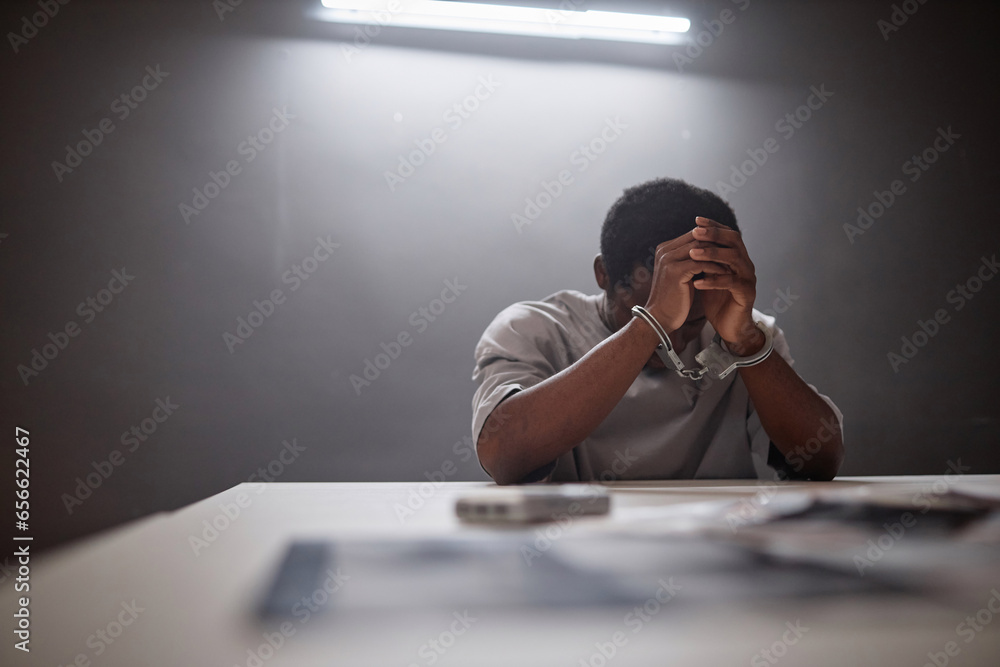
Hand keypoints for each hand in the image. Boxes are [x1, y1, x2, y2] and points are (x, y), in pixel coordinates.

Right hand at [644, 225, 731, 332]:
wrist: (660, 318)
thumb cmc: (673, 298)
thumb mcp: (681, 274)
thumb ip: (689, 259)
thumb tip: (710, 249)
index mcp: (664, 249)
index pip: (693, 235)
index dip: (711, 240)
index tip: (728, 248)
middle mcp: (664, 251)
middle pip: (697, 238)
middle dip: (717, 245)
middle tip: (734, 253)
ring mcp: (668, 260)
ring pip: (701, 249)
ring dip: (718, 255)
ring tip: (733, 263)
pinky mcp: (675, 272)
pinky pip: (701, 264)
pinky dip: (715, 268)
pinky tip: (726, 274)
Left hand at [688, 217, 761, 353]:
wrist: (728, 326)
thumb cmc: (716, 300)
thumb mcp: (706, 275)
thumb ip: (702, 260)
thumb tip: (685, 242)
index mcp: (737, 257)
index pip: (728, 234)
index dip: (714, 226)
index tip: (696, 220)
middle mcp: (745, 264)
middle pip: (735, 240)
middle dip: (714, 235)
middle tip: (695, 232)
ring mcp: (748, 278)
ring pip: (734, 259)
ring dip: (713, 254)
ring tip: (693, 255)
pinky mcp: (747, 294)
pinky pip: (731, 282)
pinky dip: (713, 281)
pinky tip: (697, 283)